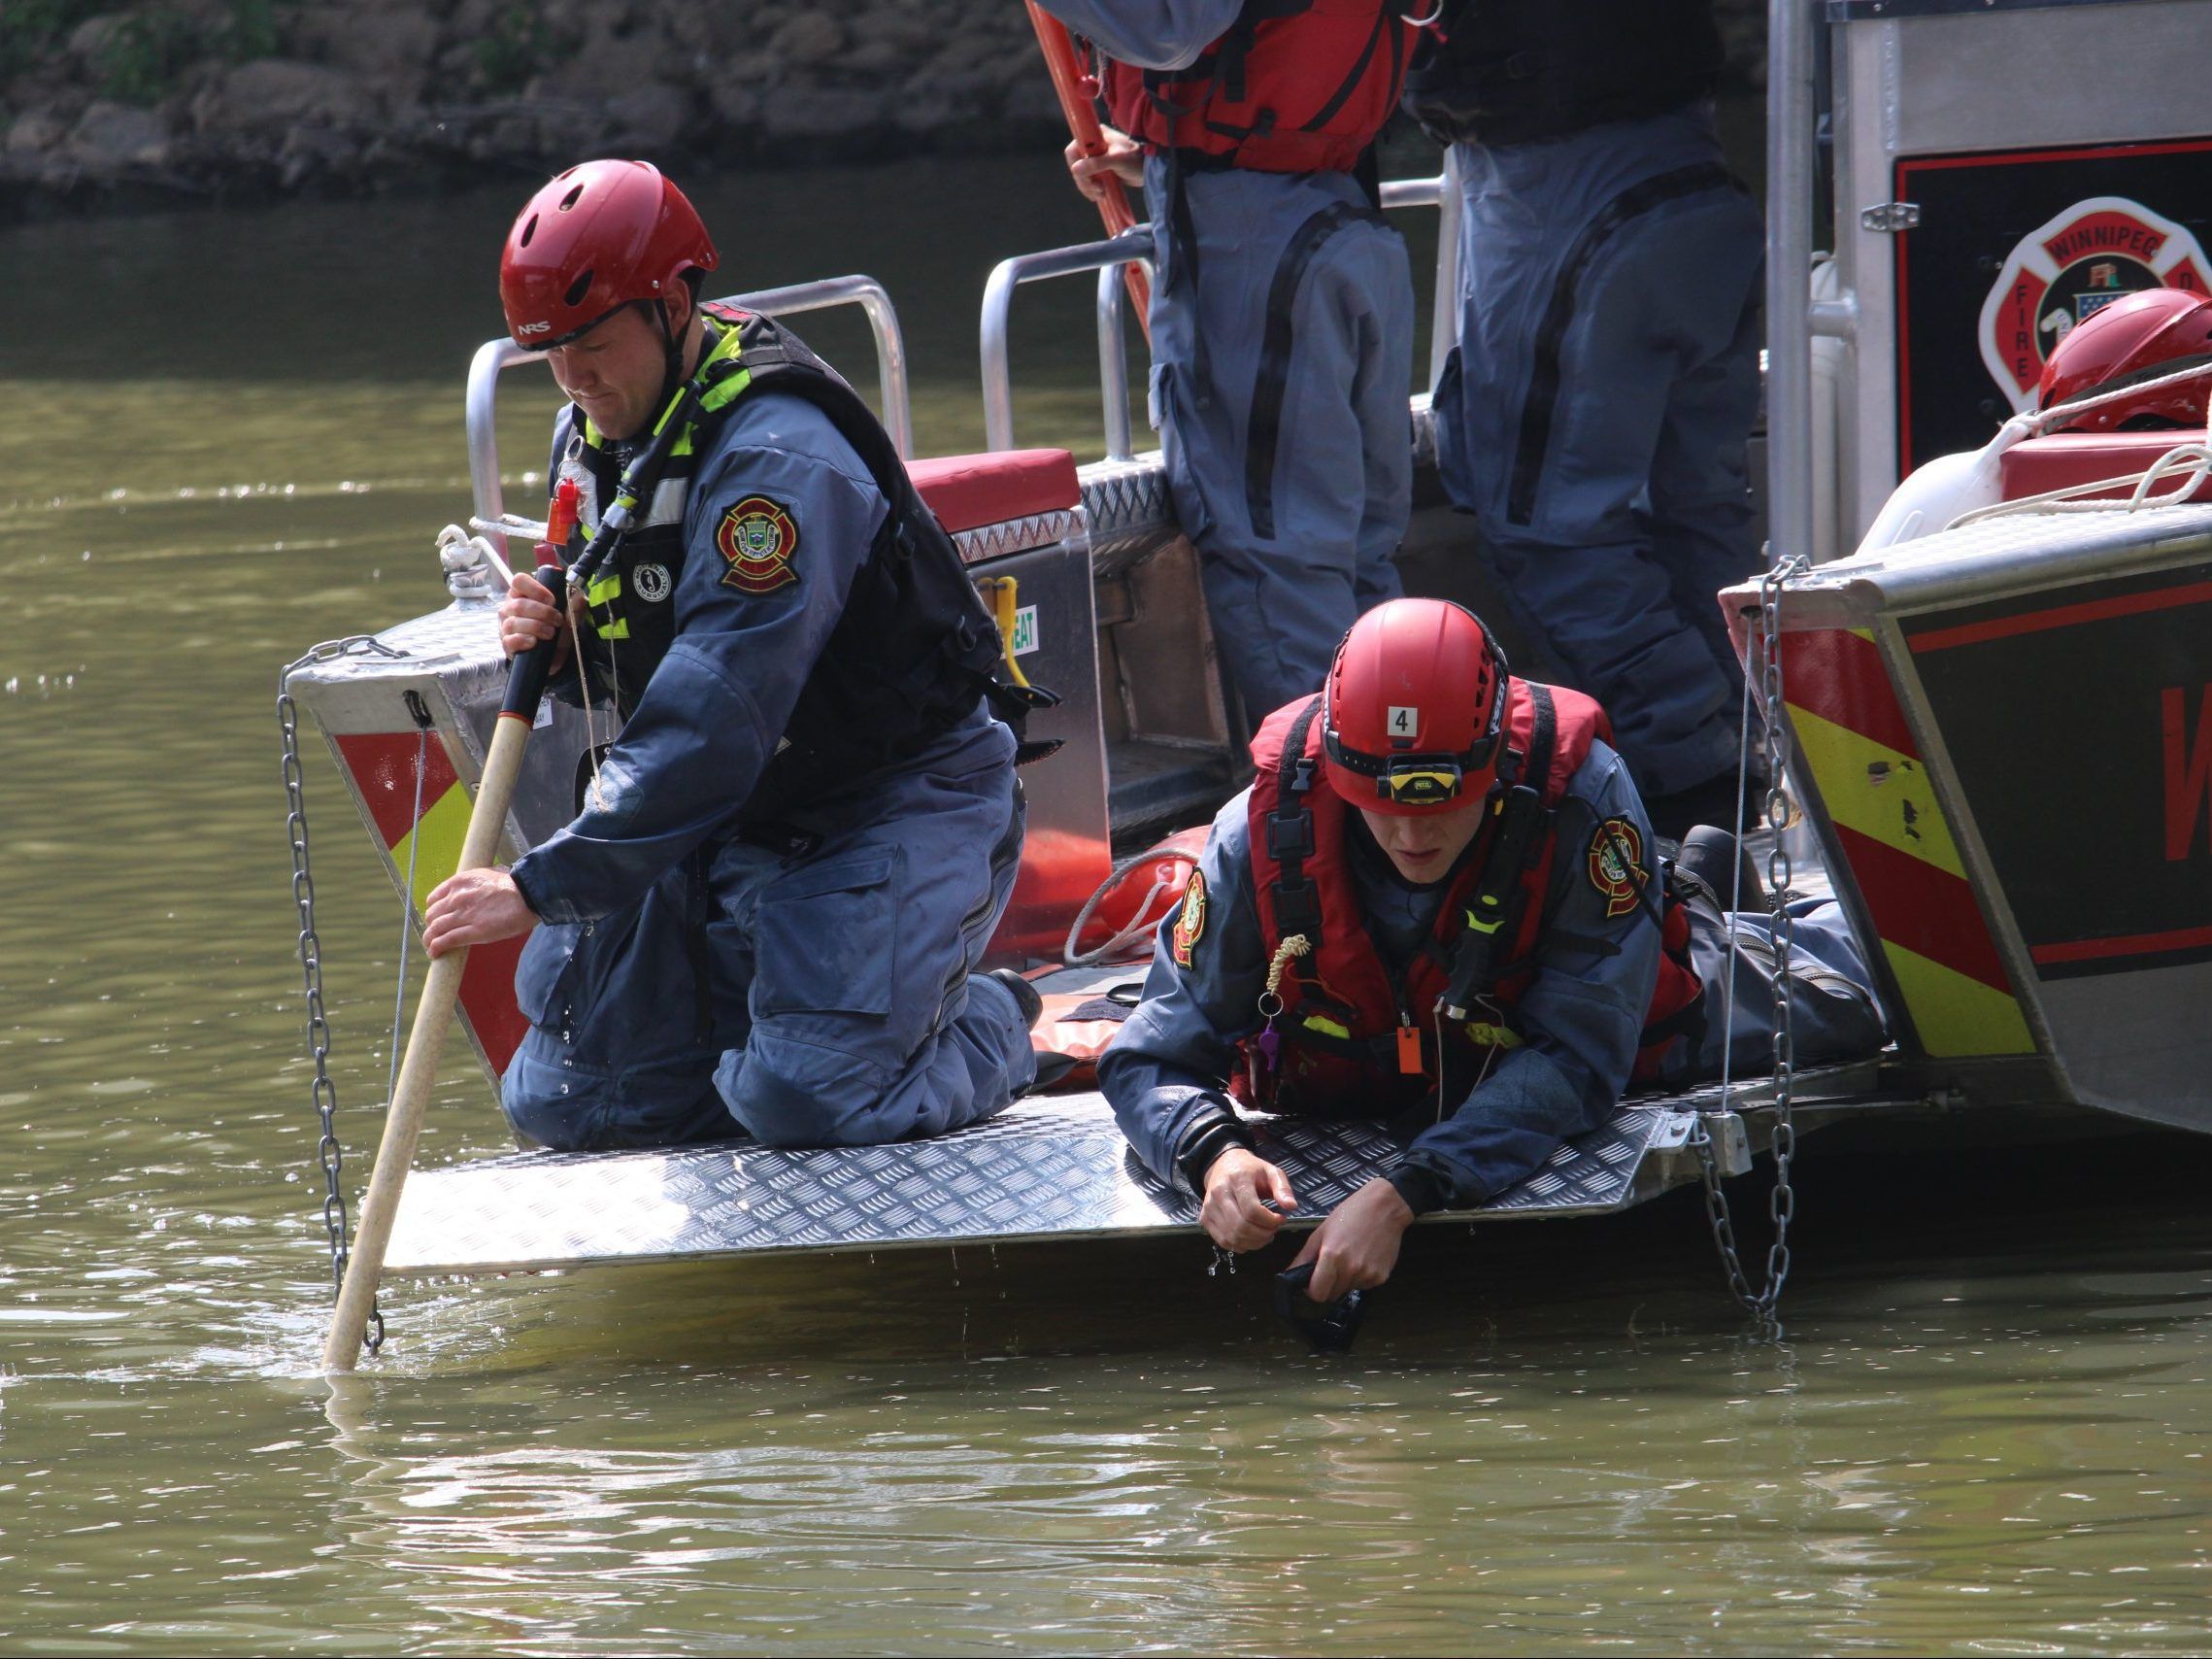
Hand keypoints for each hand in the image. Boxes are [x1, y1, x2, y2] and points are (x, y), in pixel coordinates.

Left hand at [421, 867, 537, 957]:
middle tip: (436, 934)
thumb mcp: (486, 875)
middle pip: (432, 915)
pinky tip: (434, 953)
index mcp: (459, 882)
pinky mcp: (473, 931)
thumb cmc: (513, 886)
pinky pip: (447, 940)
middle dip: (431, 926)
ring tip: (431, 947)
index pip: (433, 899)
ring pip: (435, 929)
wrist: (528, 895)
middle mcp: (457, 898)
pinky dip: (436, 948)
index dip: (433, 911)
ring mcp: (464, 915)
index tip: (437, 917)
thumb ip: (473, 884)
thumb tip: (473, 890)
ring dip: (430, 940)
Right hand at [497, 568, 571, 669]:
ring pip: (514, 623)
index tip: (552, 601)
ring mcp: (506, 625)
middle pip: (519, 605)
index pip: (519, 581)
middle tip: (558, 621)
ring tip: (550, 633)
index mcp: (522, 593)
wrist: (556, 653)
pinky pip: (510, 640)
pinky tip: (534, 642)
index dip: (536, 589)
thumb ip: (575, 605)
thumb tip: (578, 596)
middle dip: (543, 613)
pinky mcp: (507, 644)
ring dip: (536, 627)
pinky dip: (524, 640)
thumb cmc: (557, 627)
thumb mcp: (570, 615)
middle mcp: (510, 607)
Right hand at [1064, 126, 1143, 201]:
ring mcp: (1095, 159)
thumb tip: (1075, 169)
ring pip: (1080, 176)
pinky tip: (1101, 195)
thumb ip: (1097, 164)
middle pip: (1075, 165)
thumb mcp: (1117, 160)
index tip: (1087, 176)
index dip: (1076, 165)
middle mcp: (1092, 146)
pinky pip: (1088, 182)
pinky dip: (1092, 190)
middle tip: (1098, 189)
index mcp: (1095, 136)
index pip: (1073, 150)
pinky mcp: (1099, 171)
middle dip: (1084, 181)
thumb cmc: (1136, 159)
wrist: (1149, 170)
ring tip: (1102, 194)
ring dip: (1088, 188)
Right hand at [1200, 1147, 1296, 1252]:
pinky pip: (1223, 1241)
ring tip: (1265, 1234)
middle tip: (1273, 1229)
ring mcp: (1209, 1208)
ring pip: (1232, 1237)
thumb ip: (1283, 1188)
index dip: (1270, 1221)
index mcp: (1237, 1179)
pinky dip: (1240, 1245)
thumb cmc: (1251, 1170)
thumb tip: (1291, 1207)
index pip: (1252, 1210)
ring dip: (1253, 1243)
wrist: (1224, 1165)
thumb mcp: (1271, 1171)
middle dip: (1263, 1234)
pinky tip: (1251, 1238)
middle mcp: (1218, 1194)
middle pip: (1241, 1227)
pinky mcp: (1204, 1218)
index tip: (1281, 1218)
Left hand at [1291, 1178, 1412, 1302]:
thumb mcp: (1321, 1231)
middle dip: (1328, 1285)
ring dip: (1344, 1280)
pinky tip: (1364, 1258)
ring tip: (1350, 1257)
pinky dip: (1360, 1277)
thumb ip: (1305, 1256)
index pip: (1317, 1294)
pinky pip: (1363, 1286)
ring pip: (1347, 1290)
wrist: (1385, 1207)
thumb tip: (1290, 1275)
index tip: (1313, 1281)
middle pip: (1332, 1295)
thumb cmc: (1351, 1214)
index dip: (1312, 1290)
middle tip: (1332, 1266)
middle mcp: (1351, 1270)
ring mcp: (1368, 1275)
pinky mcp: (1381, 1278)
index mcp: (1332, 1257)